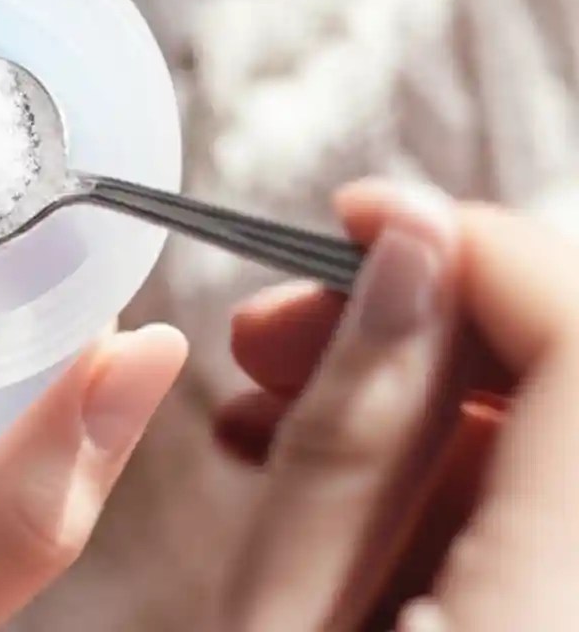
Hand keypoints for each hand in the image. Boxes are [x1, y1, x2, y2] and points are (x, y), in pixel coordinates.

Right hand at [213, 179, 578, 630]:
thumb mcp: (275, 625)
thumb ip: (350, 439)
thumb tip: (407, 252)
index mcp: (550, 613)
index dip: (474, 245)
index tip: (359, 221)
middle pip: (573, 372)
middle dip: (426, 323)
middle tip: (283, 334)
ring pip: (550, 438)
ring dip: (412, 405)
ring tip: (264, 423)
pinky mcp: (558, 615)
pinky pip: (538, 511)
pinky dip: (435, 478)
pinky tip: (323, 493)